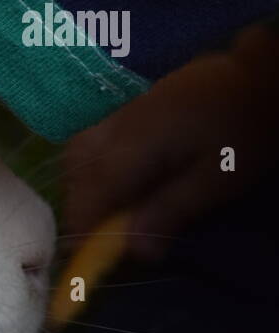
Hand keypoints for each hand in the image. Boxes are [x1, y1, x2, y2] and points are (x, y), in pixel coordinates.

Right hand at [62, 22, 278, 259]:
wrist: (259, 74)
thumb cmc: (244, 130)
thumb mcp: (218, 179)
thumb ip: (170, 212)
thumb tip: (134, 253)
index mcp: (134, 146)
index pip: (90, 192)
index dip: (81, 226)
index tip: (81, 258)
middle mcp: (116, 127)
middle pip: (73, 168)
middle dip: (77, 204)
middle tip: (96, 234)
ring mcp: (120, 114)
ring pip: (77, 151)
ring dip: (82, 184)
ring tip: (105, 210)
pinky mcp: (130, 109)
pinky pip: (92, 140)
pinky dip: (92, 166)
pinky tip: (117, 181)